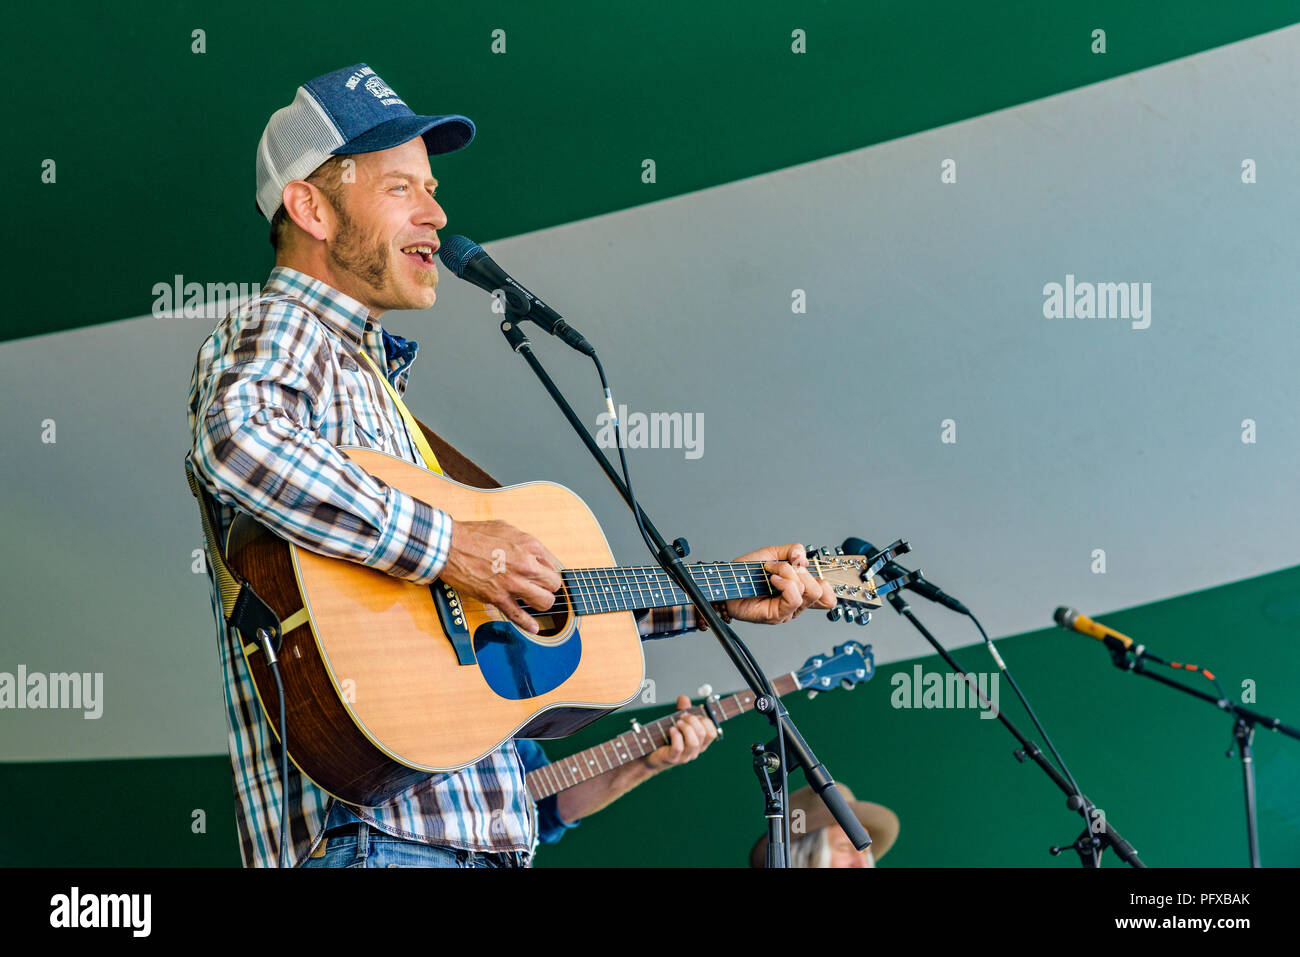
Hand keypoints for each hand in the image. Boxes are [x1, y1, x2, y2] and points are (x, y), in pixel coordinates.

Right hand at [440, 519, 561, 633]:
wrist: (450, 546)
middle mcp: (526, 565)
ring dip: (541, 603)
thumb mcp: (507, 529)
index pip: (554, 565)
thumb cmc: (474, 535)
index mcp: (530, 546)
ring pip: (544, 602)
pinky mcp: (498, 598)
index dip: (548, 571)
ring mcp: (513, 583)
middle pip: (553, 585)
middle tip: (540, 587)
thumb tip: (534, 553)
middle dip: (548, 587)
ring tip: (535, 601)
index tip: (542, 575)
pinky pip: (518, 616)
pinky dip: (527, 624)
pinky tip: (534, 628)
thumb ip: (525, 543)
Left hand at [644, 695, 718, 771]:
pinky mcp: (673, 758)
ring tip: (677, 723)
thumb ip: (683, 710)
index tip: (695, 715)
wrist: (652, 754)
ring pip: (694, 742)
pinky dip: (676, 735)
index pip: (712, 733)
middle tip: (682, 716)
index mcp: (700, 743)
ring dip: (686, 728)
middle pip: (703, 734)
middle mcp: (695, 751)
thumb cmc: (667, 738)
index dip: (705, 721)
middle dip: (693, 720)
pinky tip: (671, 730)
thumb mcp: (677, 722)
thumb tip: (684, 698)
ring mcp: (685, 757)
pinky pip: (679, 747)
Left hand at [724, 543, 836, 623]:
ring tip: (771, 571)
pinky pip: (793, 598)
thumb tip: (804, 557)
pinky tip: (772, 579)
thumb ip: (791, 551)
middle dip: (802, 571)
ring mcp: (787, 611)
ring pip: (809, 592)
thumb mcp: (771, 554)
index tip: (803, 567)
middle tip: (782, 566)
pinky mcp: (776, 615)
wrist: (725, 582)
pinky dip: (785, 583)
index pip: (827, 596)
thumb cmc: (745, 573)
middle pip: (820, 591)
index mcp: (798, 591)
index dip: (825, 582)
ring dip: (790, 574)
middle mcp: (795, 604)